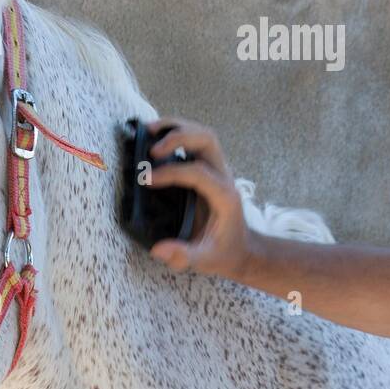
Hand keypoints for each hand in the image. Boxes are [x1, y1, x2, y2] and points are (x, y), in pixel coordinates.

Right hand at [146, 118, 251, 277]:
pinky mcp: (209, 171)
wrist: (242, 249)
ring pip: (202, 135)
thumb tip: (158, 250)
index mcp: (224, 196)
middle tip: (151, 150)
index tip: (148, 181)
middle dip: (178, 138)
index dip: (171, 173)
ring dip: (176, 128)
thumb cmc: (224, 253)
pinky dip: (177, 134)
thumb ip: (184, 256)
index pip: (198, 172)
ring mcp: (218, 170)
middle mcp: (224, 177)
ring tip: (149, 130)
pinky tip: (157, 138)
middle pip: (206, 140)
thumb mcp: (205, 260)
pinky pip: (196, 143)